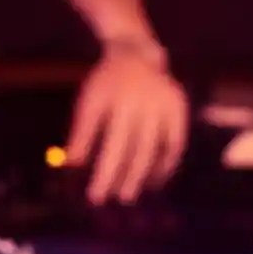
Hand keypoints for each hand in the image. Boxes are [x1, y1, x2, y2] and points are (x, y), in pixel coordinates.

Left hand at [66, 53, 188, 204]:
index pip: (112, 146)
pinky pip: (176, 143)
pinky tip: (155, 179)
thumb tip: (72, 166)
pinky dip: (167, 164)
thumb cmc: (106, 83)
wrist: (135, 54)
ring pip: (159, 150)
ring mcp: (166, 105)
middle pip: (138, 151)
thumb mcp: (89, 103)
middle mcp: (146, 103)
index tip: (96, 196)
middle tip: (118, 199)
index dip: (105, 174)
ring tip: (134, 192)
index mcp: (119, 101)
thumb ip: (81, 134)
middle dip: (127, 179)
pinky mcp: (180, 107)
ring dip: (147, 175)